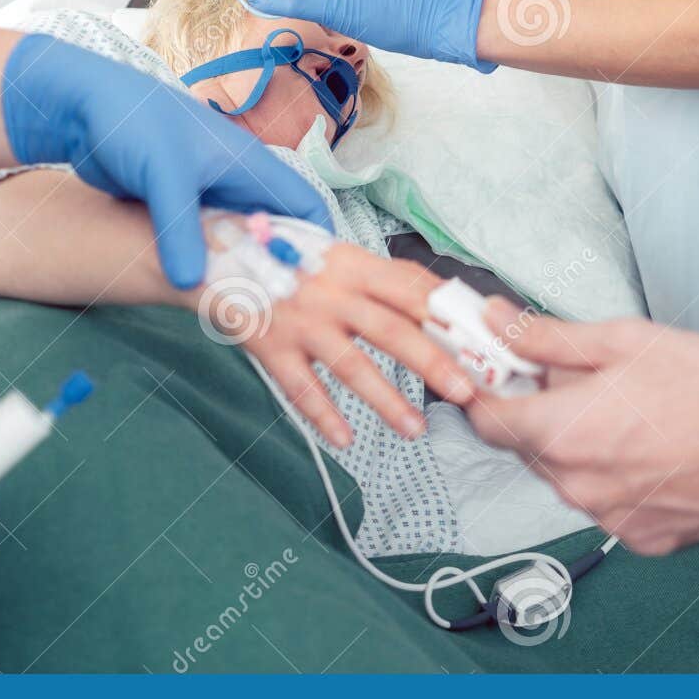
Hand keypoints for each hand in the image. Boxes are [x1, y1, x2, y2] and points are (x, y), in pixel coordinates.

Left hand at [0, 34, 332, 288]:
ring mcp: (204, 195)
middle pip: (273, 231)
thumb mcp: (163, 177)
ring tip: (239, 309)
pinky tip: (196, 293)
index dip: (317, 243)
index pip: (304, 206)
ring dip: (237, 270)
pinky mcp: (175, 207)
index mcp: (248, 165)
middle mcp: (234, 181)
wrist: (80, 105)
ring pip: (234, 241)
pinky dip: (204, 266)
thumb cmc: (132, 123)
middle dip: (277, 266)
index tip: (316, 287)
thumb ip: (179, 232)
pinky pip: (200, 243)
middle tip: (274, 310)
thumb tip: (191, 285)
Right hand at [205, 239, 475, 447]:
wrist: (216, 258)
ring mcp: (301, 320)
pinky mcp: (270, 346)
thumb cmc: (290, 262)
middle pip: (391, 328)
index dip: (449, 313)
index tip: (483, 340)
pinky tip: (345, 441)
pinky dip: (323, 416)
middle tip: (467, 391)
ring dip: (386, 400)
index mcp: (355, 265)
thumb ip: (381, 282)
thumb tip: (443, 305)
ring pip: (351, 364)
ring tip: (417, 430)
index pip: (411, 288)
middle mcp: (332, 291)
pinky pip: (301, 387)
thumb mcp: (337, 258)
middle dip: (433, 361)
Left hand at [463, 299, 698, 553]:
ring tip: (626, 412)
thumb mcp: (622, 341)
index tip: (492, 372)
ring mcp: (611, 520)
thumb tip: (495, 321)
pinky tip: (652, 449)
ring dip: (576, 447)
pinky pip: (607, 504)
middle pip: (526, 449)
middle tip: (573, 380)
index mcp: (563, 434)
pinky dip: (614, 478)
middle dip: (537, 414)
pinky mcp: (644, 539)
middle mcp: (578, 487)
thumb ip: (547, 338)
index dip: (483, 392)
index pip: (485, 421)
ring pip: (566, 478)